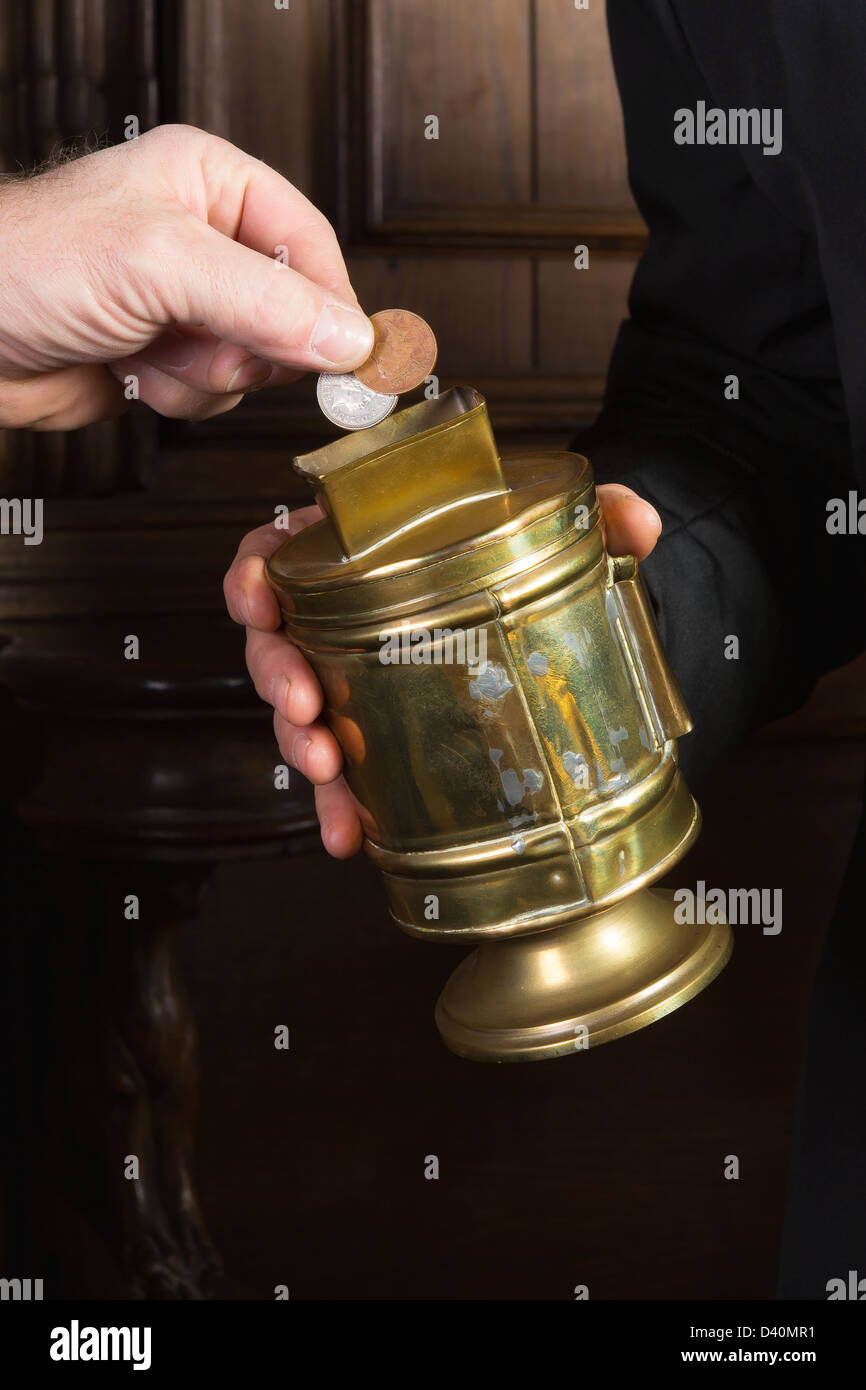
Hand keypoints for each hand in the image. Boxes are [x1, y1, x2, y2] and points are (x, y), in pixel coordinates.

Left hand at [0, 124, 373, 428]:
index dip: (331, 304)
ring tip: (152, 347)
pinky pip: (215, 392)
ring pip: (253, 363)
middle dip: (248, 344)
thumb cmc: (26, 263)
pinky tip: (133, 368)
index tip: (351, 356)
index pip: (310, 243)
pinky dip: (178, 394)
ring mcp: (185, 303)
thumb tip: (345, 337)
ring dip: (205, 373)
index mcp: (212, 183)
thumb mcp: (162, 264)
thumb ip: (265, 301)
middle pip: (290, 314)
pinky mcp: (165, 355)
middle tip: (212, 340)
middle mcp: (204, 241)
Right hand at [224, 484, 663, 858]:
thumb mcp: (563, 532)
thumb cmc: (531, 568)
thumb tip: (637, 517)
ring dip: (301, 744)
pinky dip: (340, 804)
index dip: (255, 576)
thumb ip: (598, 517)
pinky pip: (344, 769)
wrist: (559, 626)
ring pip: (301, 712)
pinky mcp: (378, 736)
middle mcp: (345, 616)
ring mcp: (357, 679)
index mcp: (366, 552)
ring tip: (328, 771)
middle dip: (277, 677)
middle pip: (278, 640)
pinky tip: (350, 832)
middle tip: (306, 706)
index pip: (285, 551)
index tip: (258, 603)